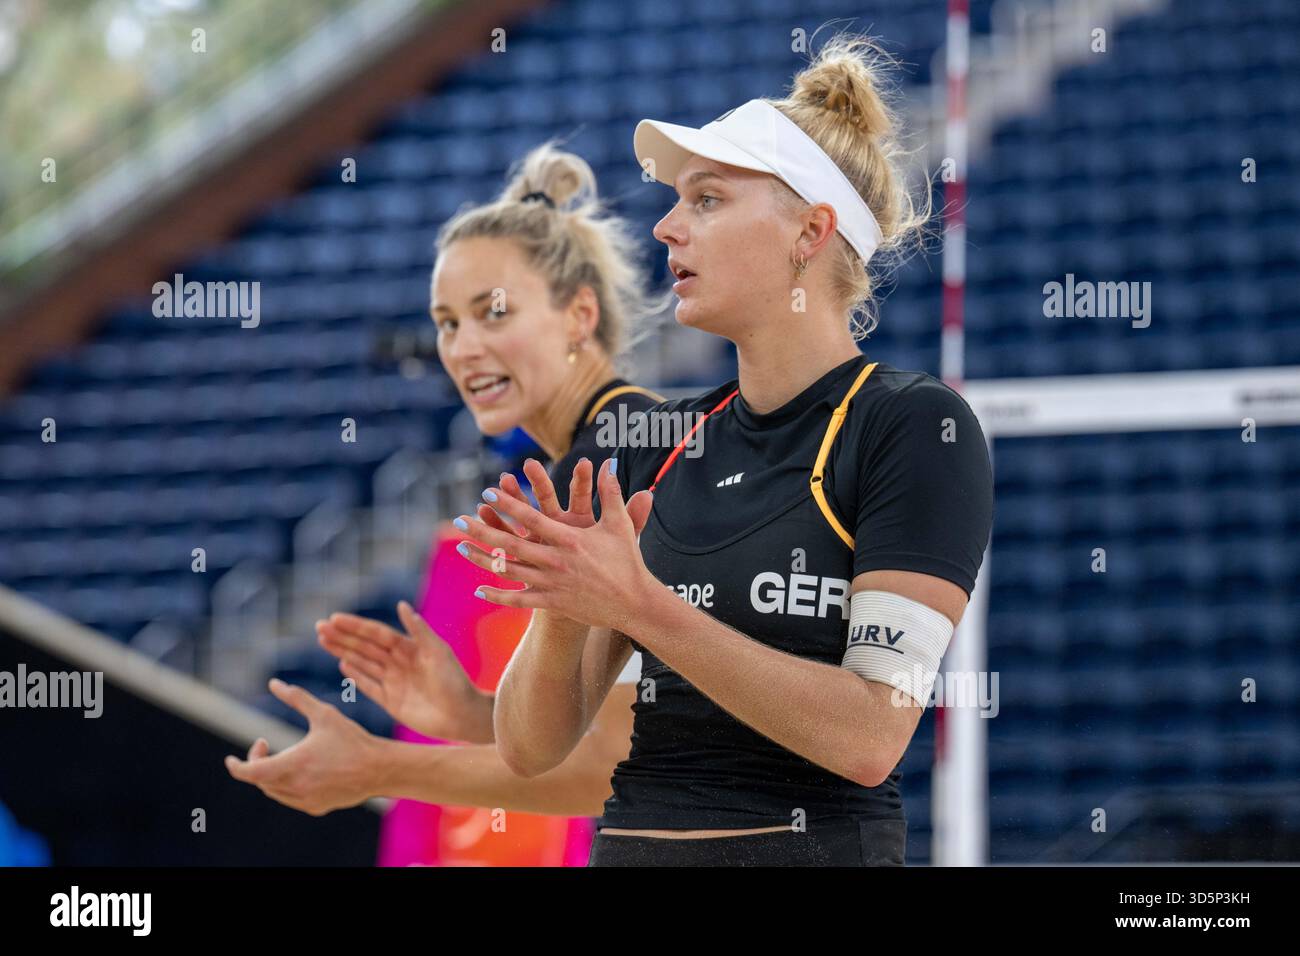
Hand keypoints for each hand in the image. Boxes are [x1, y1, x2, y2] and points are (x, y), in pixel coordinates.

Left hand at [224, 679, 381, 816]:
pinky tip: (301, 771)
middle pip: (260, 780)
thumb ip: (297, 698)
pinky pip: (290, 798)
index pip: (249, 772)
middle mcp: (295, 787)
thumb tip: (274, 684)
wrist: (379, 769)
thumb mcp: (324, 714)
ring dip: (269, 775)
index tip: (230, 759)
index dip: (235, 766)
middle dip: (257, 762)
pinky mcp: (315, 807)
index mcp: (292, 764)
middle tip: (264, 745)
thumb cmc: (352, 739)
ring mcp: (305, 800)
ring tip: (283, 756)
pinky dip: (286, 785)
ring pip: (273, 791)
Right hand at [316, 601, 492, 742]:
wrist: (462, 716)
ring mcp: (394, 681)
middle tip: (319, 627)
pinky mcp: (392, 702)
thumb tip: (401, 605)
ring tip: (323, 640)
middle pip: (365, 646)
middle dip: (343, 636)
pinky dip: (356, 676)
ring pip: (363, 663)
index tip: (334, 618)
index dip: (356, 626)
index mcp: (410, 648)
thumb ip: (419, 630)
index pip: (376, 633)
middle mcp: (399, 662)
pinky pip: (369, 686)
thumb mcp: (438, 652)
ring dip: (343, 652)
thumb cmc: (455, 682)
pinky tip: (343, 665)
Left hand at [453, 458, 657, 633]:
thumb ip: (611, 492)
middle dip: (483, 531)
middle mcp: (556, 560)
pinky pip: (518, 599)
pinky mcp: (552, 603)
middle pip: (511, 543)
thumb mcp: (619, 524)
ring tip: (461, 549)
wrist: (634, 602)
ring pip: (509, 570)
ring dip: (482, 560)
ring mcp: (551, 583)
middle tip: (459, 519)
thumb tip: (610, 463)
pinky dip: (497, 596)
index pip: (532, 517)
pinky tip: (478, 590)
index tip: (487, 491)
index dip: (508, 504)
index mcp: (569, 538)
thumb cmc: (628, 560)